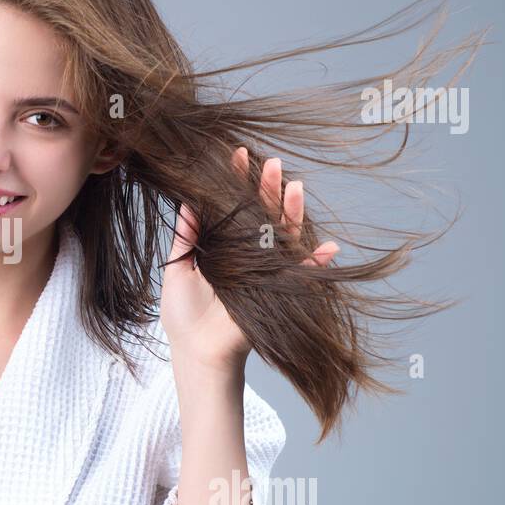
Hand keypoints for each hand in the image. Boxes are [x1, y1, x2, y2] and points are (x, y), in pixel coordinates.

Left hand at [160, 146, 340, 369]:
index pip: (232, 207)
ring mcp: (264, 271)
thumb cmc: (183, 313)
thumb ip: (186, 236)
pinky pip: (302, 275)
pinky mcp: (278, 292)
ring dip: (292, 213)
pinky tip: (327, 247)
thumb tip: (186, 199)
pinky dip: (316, 263)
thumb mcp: (177, 268)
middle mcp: (246, 254)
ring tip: (295, 187)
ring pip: (284, 235)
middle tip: (272, 162)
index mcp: (222, 246)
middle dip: (267, 188)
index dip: (235, 182)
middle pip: (262, 214)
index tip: (235, 154)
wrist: (196, 350)